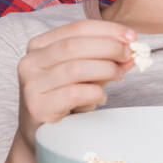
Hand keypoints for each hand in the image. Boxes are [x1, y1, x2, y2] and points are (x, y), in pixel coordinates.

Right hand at [15, 19, 137, 151]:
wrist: (42, 134)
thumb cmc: (65, 98)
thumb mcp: (86, 73)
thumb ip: (107, 59)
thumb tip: (133, 49)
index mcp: (40, 45)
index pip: (77, 28)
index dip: (107, 30)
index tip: (131, 36)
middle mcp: (30, 62)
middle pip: (75, 45)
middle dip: (108, 48)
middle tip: (128, 56)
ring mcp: (31, 85)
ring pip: (75, 68)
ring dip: (105, 70)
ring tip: (117, 77)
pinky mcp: (37, 106)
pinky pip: (74, 93)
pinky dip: (95, 93)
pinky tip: (101, 97)